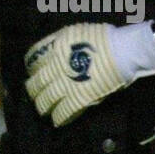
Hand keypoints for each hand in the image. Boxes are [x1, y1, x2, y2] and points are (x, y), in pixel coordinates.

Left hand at [24, 21, 154, 126]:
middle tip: (34, 94)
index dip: (32, 68)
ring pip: (46, 99)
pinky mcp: (79, 98)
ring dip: (42, 105)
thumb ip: (62, 43)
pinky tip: (57, 121)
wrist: (122, 51)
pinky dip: (59, 117)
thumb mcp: (76, 32)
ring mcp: (66, 84)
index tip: (33, 72)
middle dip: (33, 90)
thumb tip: (55, 51)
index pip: (34, 60)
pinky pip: (64, 111)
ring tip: (43, 110)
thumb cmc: (104, 38)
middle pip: (36, 82)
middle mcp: (56, 67)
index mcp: (55, 49)